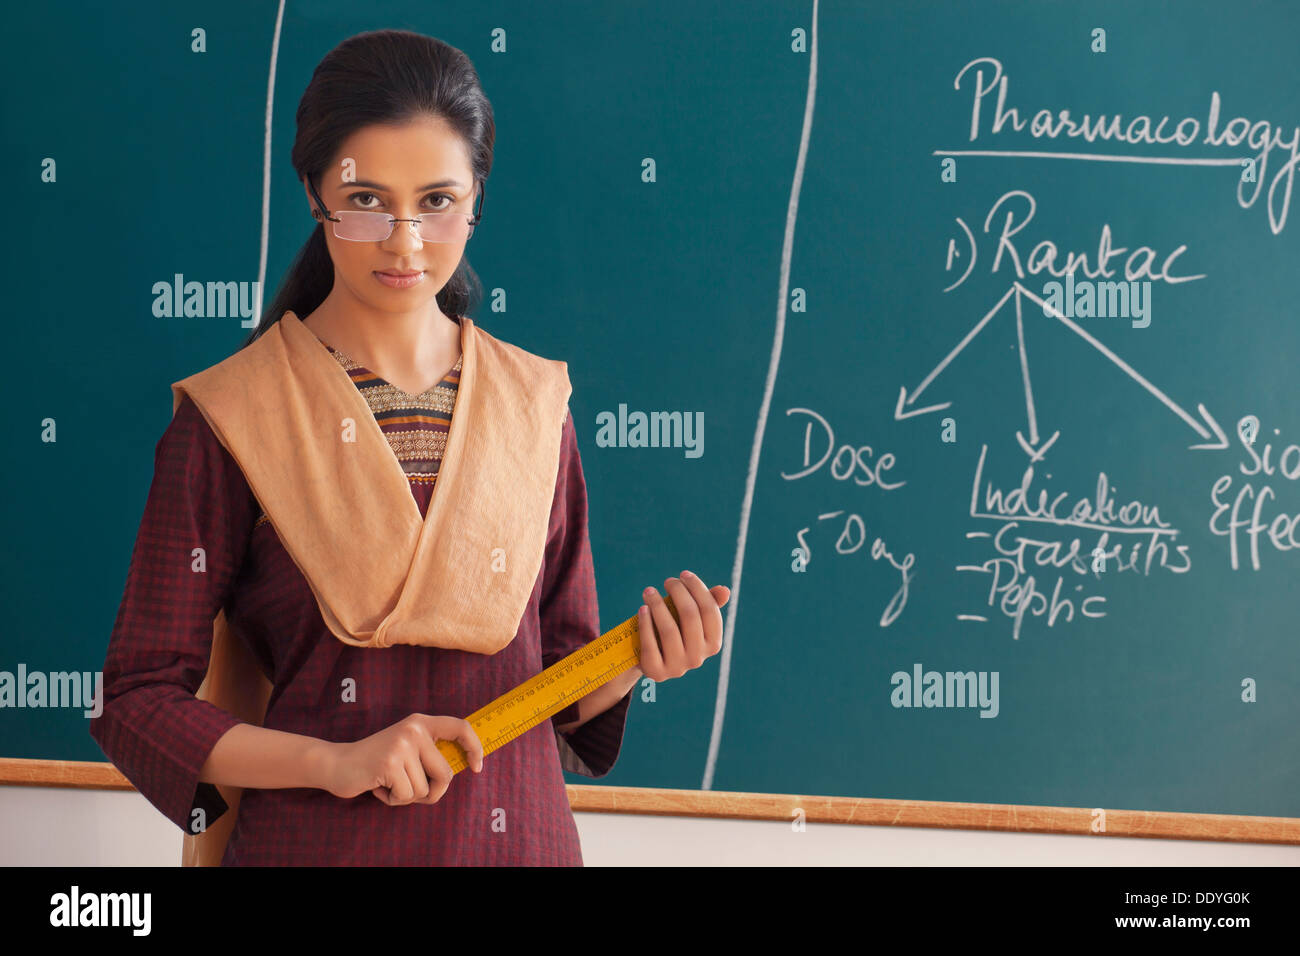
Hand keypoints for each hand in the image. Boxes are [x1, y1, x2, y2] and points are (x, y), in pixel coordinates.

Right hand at [321, 714, 484, 805]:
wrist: (337, 764)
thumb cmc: (378, 764)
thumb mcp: (407, 750)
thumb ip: (430, 755)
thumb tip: (463, 766)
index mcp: (421, 723)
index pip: (460, 728)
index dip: (474, 748)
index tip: (477, 767)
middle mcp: (414, 729)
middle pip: (446, 774)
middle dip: (432, 792)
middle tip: (408, 788)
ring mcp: (402, 745)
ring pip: (425, 789)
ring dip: (407, 796)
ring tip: (388, 783)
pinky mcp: (390, 763)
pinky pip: (406, 796)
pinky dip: (393, 800)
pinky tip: (379, 787)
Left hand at [637, 570, 730, 681]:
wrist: (648, 658)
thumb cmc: (673, 629)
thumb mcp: (689, 618)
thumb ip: (707, 604)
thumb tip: (725, 590)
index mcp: (712, 644)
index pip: (709, 610)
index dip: (697, 588)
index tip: (684, 574)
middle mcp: (698, 659)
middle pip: (690, 616)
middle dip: (678, 592)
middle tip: (668, 581)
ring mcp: (677, 667)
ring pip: (669, 630)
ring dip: (658, 605)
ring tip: (649, 591)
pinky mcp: (656, 671)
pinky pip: (650, 643)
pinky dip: (646, 623)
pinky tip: (642, 608)